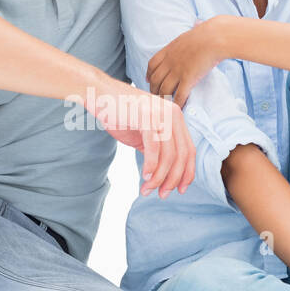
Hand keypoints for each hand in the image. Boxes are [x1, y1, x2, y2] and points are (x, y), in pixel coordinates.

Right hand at [76, 81, 195, 198]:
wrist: (100, 95)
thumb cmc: (120, 114)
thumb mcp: (144, 133)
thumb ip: (157, 148)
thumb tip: (164, 173)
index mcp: (176, 117)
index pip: (189, 151)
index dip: (187, 173)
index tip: (180, 190)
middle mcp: (173, 114)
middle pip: (181, 156)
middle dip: (173, 179)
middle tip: (162, 195)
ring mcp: (160, 114)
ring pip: (169, 155)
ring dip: (159, 177)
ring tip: (147, 190)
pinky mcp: (145, 117)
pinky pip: (154, 148)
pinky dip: (151, 166)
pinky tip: (145, 177)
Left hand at [146, 16, 229, 108]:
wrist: (215, 37)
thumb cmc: (209, 33)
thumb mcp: (193, 31)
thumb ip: (190, 32)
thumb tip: (198, 23)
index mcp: (169, 49)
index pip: (152, 64)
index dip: (149, 73)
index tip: (148, 80)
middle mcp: (170, 61)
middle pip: (155, 79)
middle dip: (153, 89)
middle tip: (156, 96)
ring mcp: (178, 70)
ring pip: (164, 89)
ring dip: (163, 98)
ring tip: (165, 105)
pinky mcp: (188, 78)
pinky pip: (179, 95)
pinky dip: (176, 103)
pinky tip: (177, 108)